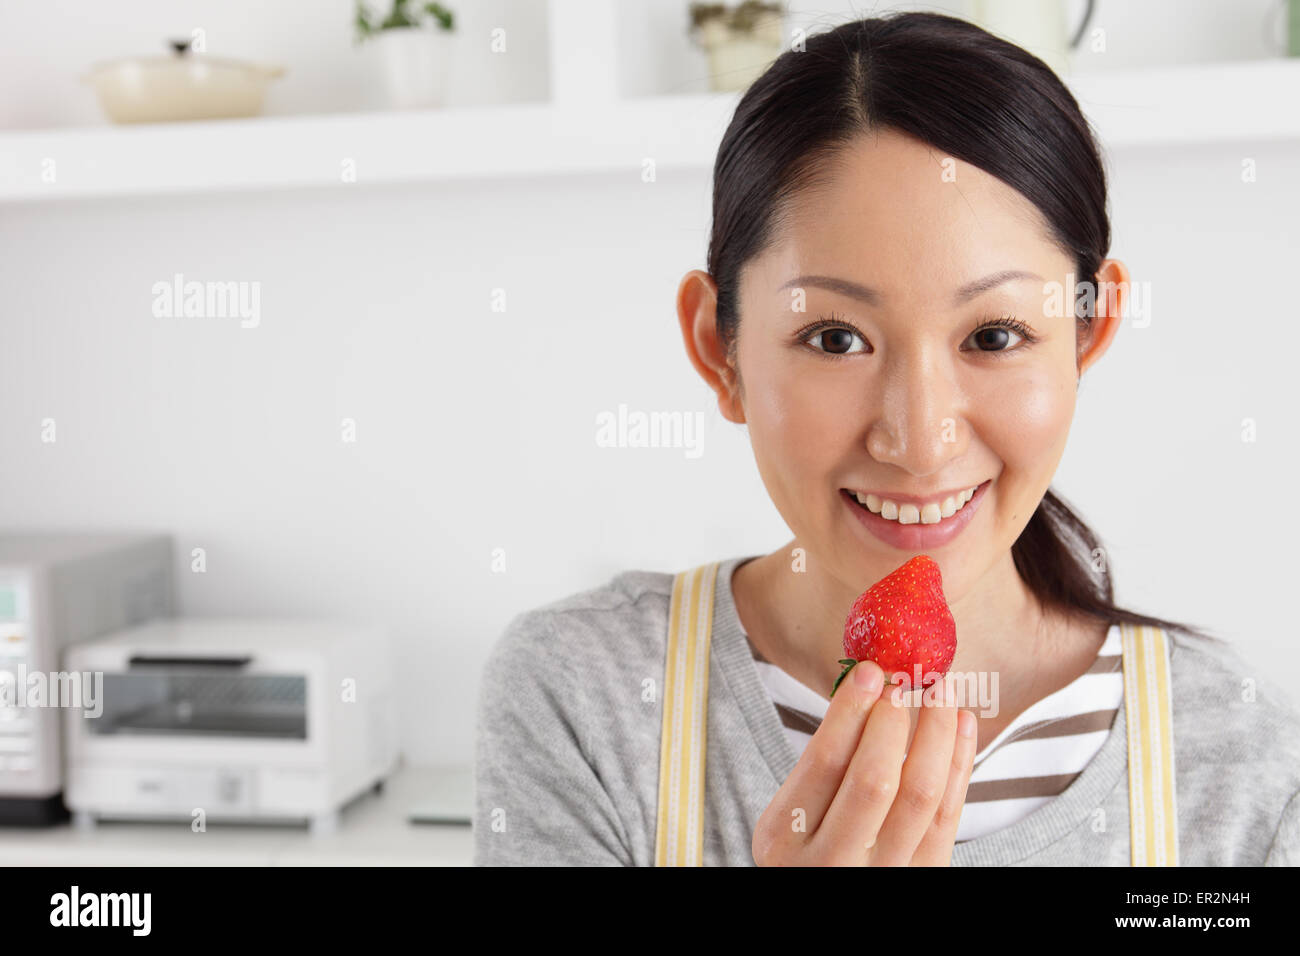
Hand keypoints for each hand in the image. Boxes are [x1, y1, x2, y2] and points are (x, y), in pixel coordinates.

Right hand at [752, 659, 976, 865]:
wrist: (826, 894)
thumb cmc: (806, 846)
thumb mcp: (788, 813)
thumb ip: (820, 765)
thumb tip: (867, 686)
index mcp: (784, 838)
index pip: (824, 762)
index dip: (850, 710)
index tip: (869, 671)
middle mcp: (832, 863)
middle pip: (873, 780)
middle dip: (893, 721)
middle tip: (904, 680)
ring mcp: (882, 875)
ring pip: (920, 795)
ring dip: (936, 733)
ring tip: (940, 689)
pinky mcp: (923, 876)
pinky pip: (948, 816)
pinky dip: (959, 763)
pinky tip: (961, 724)